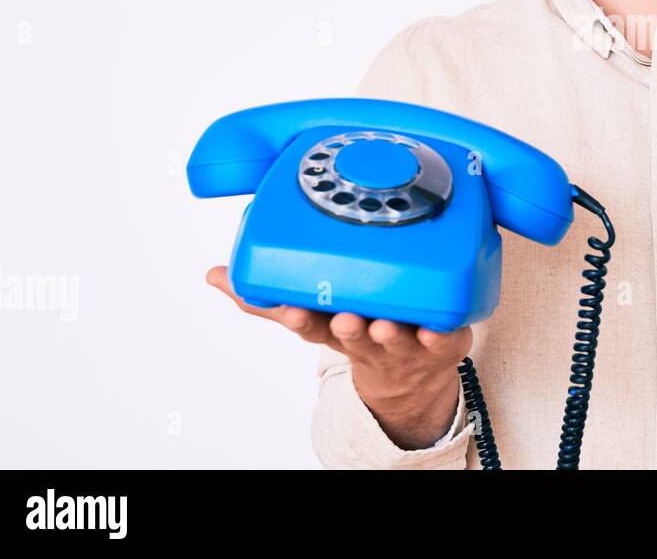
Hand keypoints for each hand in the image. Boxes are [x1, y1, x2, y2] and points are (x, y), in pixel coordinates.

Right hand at [205, 265, 467, 448]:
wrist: (409, 381)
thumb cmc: (358, 334)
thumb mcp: (312, 319)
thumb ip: (269, 298)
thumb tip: (215, 275)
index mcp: (334, 329)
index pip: (311, 327)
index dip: (301, 319)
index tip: (293, 310)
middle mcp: (367, 338)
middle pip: (354, 334)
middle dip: (347, 327)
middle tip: (343, 317)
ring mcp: (405, 343)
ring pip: (394, 338)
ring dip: (388, 332)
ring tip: (383, 322)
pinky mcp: (440, 343)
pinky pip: (441, 339)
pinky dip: (438, 334)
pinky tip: (435, 326)